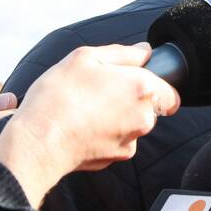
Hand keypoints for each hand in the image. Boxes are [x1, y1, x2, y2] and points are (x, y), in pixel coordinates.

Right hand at [0, 44, 180, 206]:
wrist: (39, 142)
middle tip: (100, 92)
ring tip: (87, 110)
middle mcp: (144, 117)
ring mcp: (131, 141)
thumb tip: (145, 52)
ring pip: (132, 125)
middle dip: (131, 100)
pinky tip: (82, 128)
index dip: (154, 86)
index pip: (171, 92)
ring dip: (117, 117)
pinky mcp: (116, 158)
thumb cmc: (59, 96)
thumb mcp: (85, 57)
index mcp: (143, 88)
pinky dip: (105, 135)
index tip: (132, 83)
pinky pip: (117, 141)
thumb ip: (123, 53)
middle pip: (150, 108)